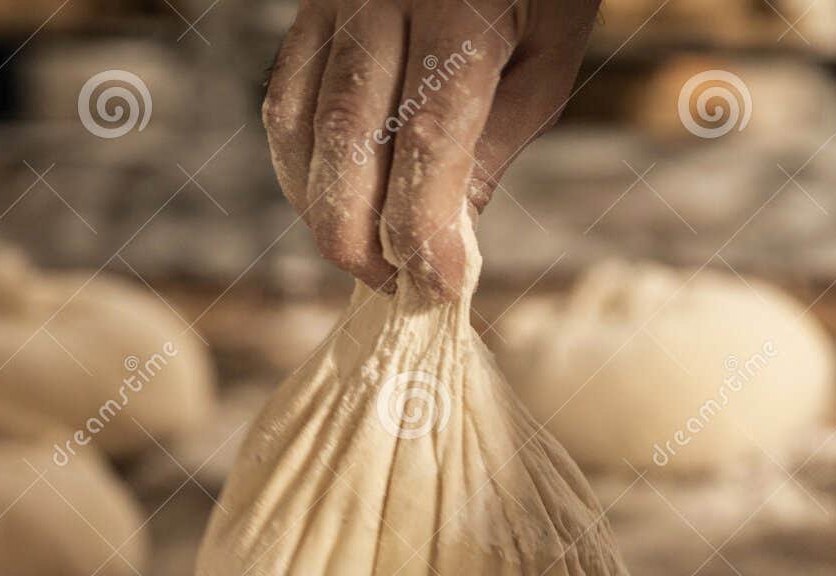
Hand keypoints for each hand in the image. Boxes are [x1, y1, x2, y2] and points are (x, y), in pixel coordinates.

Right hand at [263, 0, 599, 298]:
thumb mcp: (550, 48)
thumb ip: (497, 137)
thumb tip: (444, 236)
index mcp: (460, 1)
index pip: (424, 136)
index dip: (423, 229)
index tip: (438, 287)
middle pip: (344, 138)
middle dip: (361, 235)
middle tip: (395, 285)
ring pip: (299, 126)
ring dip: (323, 209)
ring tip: (368, 253)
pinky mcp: (308, 9)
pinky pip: (285, 101)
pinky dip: (301, 168)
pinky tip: (335, 201)